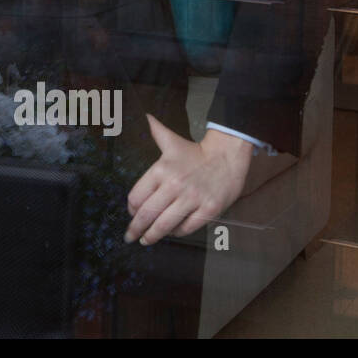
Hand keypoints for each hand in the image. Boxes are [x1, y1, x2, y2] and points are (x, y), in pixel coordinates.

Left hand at [125, 115, 251, 245]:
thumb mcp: (171, 141)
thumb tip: (145, 116)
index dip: (131, 209)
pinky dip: (177, 232)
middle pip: (147, 214)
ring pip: (165, 225)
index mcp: (161, 170)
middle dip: (136, 228)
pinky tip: (172, 232)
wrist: (228, 156)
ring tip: (146, 240)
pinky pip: (187, 227)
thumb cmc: (195, 151)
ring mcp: (192, 199)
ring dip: (152, 236)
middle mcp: (174, 185)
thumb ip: (155, 132)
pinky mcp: (209, 210)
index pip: (136, 197)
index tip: (131, 214)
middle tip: (130, 236)